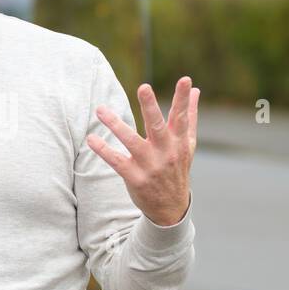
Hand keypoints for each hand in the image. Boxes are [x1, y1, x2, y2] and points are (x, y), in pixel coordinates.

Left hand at [86, 76, 198, 226]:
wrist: (171, 209)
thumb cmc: (177, 169)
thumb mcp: (187, 145)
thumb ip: (190, 116)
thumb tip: (196, 90)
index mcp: (179, 142)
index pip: (182, 116)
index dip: (184, 98)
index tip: (186, 80)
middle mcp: (166, 152)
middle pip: (158, 126)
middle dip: (150, 107)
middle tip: (143, 87)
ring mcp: (150, 165)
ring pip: (131, 141)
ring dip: (115, 125)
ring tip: (100, 110)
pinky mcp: (135, 178)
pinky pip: (116, 161)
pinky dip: (103, 150)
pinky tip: (91, 139)